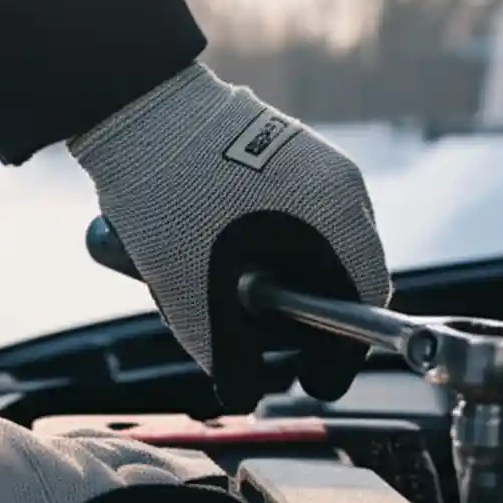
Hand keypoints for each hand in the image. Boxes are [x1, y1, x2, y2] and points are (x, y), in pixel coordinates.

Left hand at [0, 411, 245, 502]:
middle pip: (131, 466)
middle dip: (173, 476)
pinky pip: (59, 444)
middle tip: (204, 483)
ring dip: (131, 458)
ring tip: (154, 466)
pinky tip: (76, 459)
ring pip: (94, 449)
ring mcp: (22, 453)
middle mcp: (54, 475)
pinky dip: (88, 451)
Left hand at [71, 63, 391, 411]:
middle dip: (302, 315)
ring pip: (315, 246)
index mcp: (338, 218)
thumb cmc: (169, 201)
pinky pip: (295, 215)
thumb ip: (229, 357)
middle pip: (341, 276)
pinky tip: (214, 249)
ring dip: (281, 278)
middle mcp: (342, 185)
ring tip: (219, 289)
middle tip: (255, 339)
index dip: (340, 353)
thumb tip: (246, 395)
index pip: (366, 302)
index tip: (313, 379)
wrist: (135, 107)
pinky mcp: (288, 148)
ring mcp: (318, 161)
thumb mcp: (193, 298)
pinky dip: (266, 243)